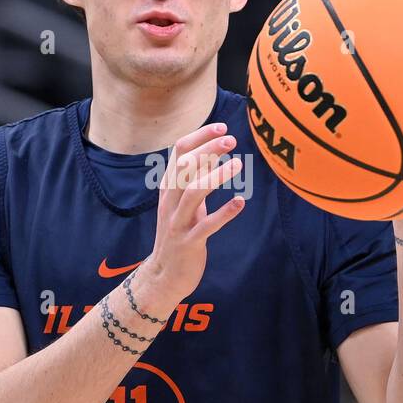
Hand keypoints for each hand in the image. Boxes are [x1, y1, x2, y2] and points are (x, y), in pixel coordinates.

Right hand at [138, 121, 244, 302]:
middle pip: (184, 166)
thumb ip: (194, 179)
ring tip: (238, 164)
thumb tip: (212, 153)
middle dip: (208, 149)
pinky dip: (224, 213)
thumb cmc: (179, 233)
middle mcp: (170, 201)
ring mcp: (177, 222)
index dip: (200, 136)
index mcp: (169, 187)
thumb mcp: (184, 203)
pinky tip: (240, 202)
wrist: (163, 275)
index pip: (179, 151)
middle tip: (232, 140)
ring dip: (216, 176)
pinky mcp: (188, 242)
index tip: (222, 127)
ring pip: (193, 192)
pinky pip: (207, 225)